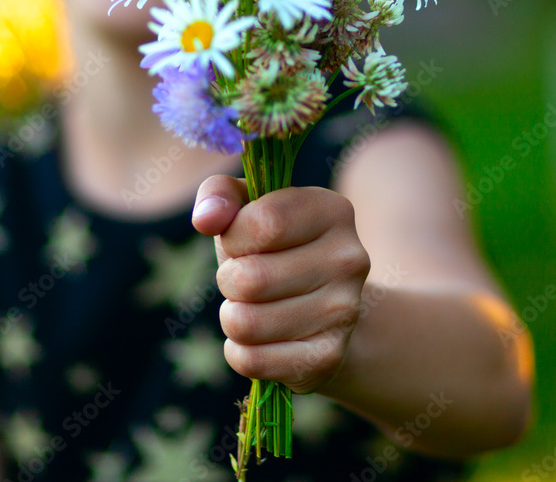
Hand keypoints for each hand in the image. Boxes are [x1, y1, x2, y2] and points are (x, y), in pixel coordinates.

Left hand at [191, 174, 370, 393]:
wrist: (325, 310)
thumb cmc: (274, 248)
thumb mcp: (248, 208)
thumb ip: (220, 193)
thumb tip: (206, 218)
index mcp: (333, 210)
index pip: (263, 223)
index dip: (234, 236)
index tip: (241, 241)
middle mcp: (349, 259)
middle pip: (250, 279)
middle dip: (229, 280)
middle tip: (244, 279)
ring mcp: (344, 312)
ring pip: (246, 323)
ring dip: (232, 317)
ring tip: (253, 306)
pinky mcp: (328, 358)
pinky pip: (251, 361)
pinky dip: (239, 351)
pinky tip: (260, 338)